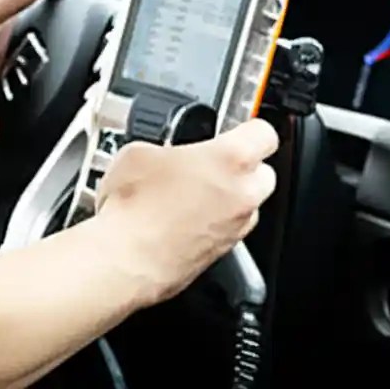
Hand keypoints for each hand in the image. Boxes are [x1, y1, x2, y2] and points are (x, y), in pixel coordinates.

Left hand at [0, 0, 85, 147]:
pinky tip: (61, 85)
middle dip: (66, 9)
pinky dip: (54, 86)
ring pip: (47, 50)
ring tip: (82, 46)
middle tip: (90, 11)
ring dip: (62, 49)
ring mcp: (6, 64)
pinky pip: (42, 87)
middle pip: (42, 11)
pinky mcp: (11, 94)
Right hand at [90, 119, 278, 306]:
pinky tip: (182, 220)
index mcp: (231, 158)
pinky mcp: (225, 251)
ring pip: (249, 203)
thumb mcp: (138, 152)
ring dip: (229, 196)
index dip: (248, 128)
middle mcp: (243, 193)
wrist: (125, 260)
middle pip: (264, 172)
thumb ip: (168, 147)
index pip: (265, 133)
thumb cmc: (133, 209)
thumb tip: (166, 154)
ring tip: (191, 194)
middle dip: (242, 167)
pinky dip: (214, 222)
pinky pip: (230, 228)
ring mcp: (237, 226)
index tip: (235, 129)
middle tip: (209, 164)